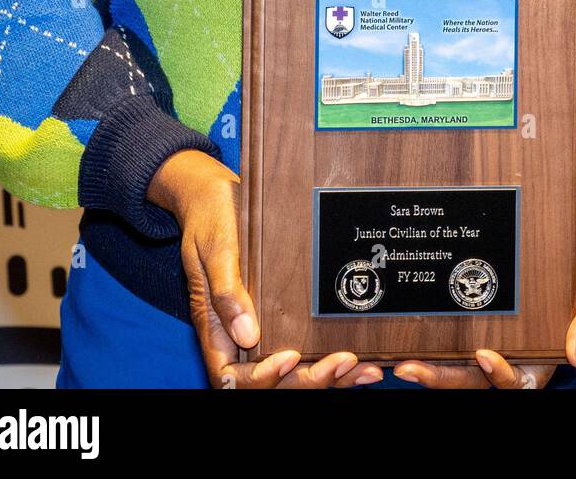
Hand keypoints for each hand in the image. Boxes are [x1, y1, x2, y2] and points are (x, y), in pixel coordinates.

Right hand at [147, 149, 382, 388]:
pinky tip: (359, 356)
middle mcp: (237, 334)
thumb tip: (248, 336)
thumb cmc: (209, 218)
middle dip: (308, 380)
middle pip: (271, 381)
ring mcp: (260, 326)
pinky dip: (328, 357)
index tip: (290, 358)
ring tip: (366, 369)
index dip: (262, 378)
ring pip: (292, 372)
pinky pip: (302, 346)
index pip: (232, 376)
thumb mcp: (213, 249)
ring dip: (327, 377)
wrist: (213, 193)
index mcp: (214, 327)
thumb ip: (226, 292)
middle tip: (346, 362)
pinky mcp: (279, 315)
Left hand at [392, 185, 575, 388]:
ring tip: (399, 359)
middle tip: (410, 369)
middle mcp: (518, 343)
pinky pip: (458, 325)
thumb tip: (574, 356)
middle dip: (445, 378)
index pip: (523, 380)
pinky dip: (433, 336)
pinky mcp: (481, 301)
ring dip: (432, 364)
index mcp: (547, 347)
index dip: (501, 377)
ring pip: (461, 360)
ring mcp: (497, 324)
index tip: (482, 355)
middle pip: (479, 377)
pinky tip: (407, 329)